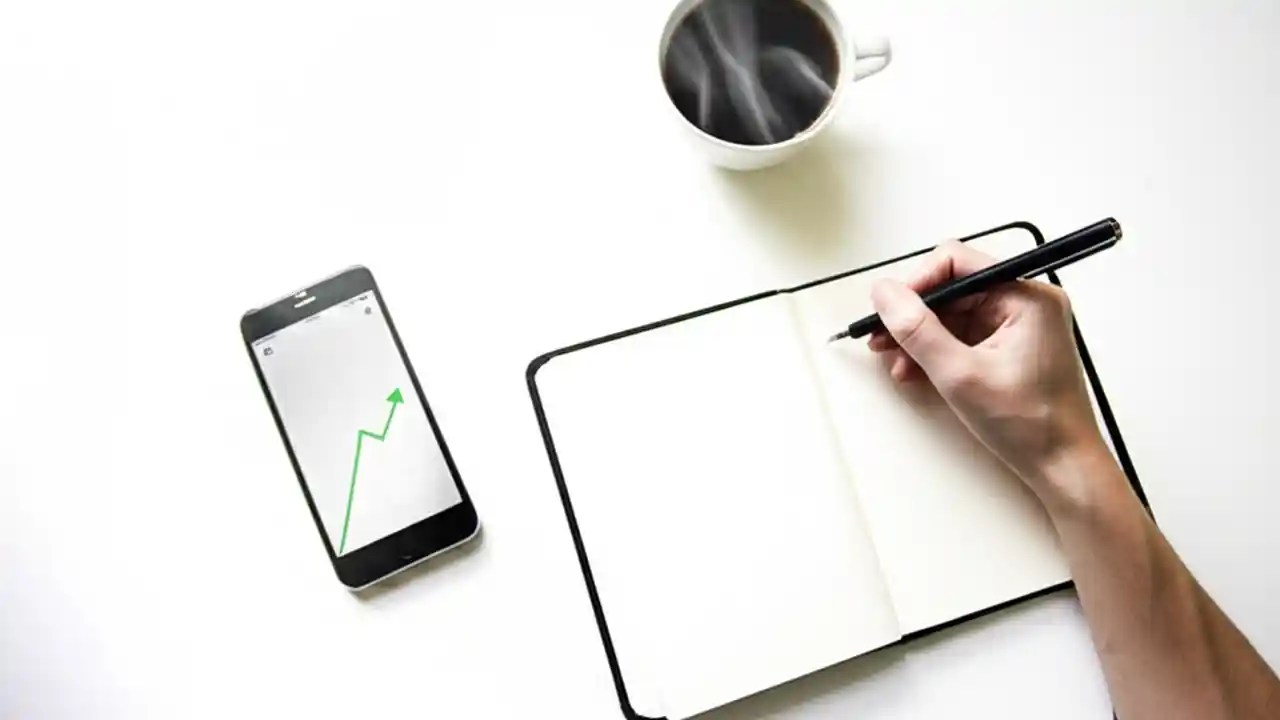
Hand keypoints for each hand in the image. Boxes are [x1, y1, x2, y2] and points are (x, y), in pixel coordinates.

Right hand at [867, 240, 1114, 511]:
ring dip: (921, 337)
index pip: (956, 263)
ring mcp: (1020, 324)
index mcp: (1026, 296)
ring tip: (897, 363)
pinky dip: (938, 351)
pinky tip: (917, 371)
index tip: (887, 310)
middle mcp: (1026, 302)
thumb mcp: (959, 375)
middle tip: (882, 339)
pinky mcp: (1012, 345)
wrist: (1062, 467)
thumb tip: (885, 294)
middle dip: (914, 316)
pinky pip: (965, 335)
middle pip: (952, 289)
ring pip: (954, 314)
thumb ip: (917, 330)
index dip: (915, 284)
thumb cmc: (1030, 425)